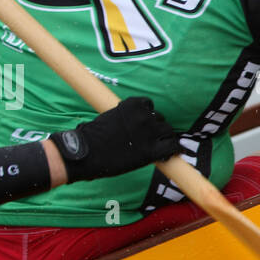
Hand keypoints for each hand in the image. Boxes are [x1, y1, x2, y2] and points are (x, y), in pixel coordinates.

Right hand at [50, 96, 181, 182]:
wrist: (86, 152)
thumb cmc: (90, 137)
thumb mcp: (107, 117)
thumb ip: (123, 117)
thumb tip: (129, 125)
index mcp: (132, 104)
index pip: (149, 105)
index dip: (148, 116)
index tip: (144, 124)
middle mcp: (143, 115)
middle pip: (160, 118)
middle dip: (156, 128)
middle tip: (149, 139)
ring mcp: (149, 132)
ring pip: (168, 131)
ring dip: (163, 138)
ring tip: (156, 148)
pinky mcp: (151, 150)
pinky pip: (172, 146)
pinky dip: (172, 150)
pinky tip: (168, 155)